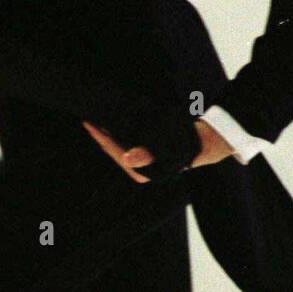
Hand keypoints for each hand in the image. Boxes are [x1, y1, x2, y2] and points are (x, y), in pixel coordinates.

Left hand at [82, 118, 234, 183]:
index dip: (101, 138)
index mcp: (141, 173)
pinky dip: (117, 132)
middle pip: (113, 150)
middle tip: (87, 118)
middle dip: (101, 135)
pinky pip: (125, 142)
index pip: (114, 152)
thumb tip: (127, 158)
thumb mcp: (168, 147)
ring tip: (95, 118)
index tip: (90, 124)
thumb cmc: (186, 144)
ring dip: (107, 133)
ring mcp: (142, 162)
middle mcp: (139, 170)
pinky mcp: (145, 153)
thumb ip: (147, 154)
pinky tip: (111, 122)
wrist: (205, 143)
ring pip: (117, 146)